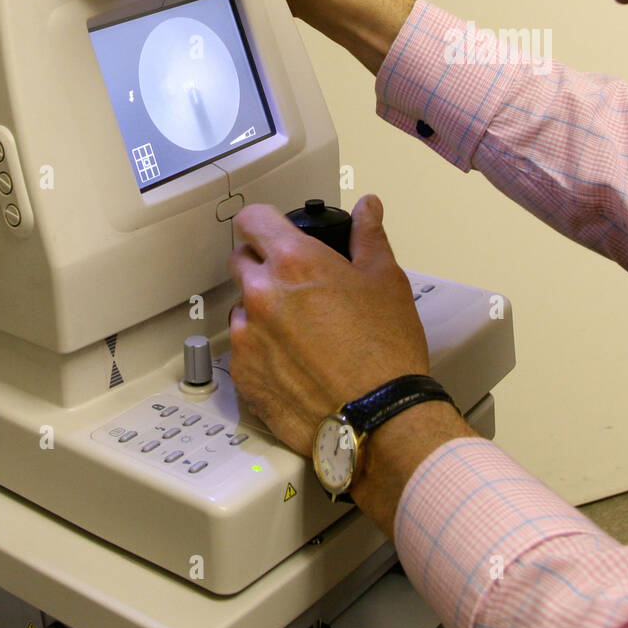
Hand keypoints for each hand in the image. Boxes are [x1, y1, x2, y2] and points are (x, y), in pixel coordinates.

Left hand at [226, 194, 428, 457]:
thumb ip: (368, 236)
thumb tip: (368, 210)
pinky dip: (262, 350)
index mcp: (294, 263)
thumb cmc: (385, 352)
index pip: (252, 219)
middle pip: (241, 260)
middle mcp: (261, 295)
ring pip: (242, 307)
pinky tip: (295, 361)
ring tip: (302, 331)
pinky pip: (243, 349)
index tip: (273, 230)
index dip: (265, 222)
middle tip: (296, 282)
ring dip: (262, 310)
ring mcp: (247, 337)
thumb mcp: (386, 280)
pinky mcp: (243, 375)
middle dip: (263, 264)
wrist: (377, 417)